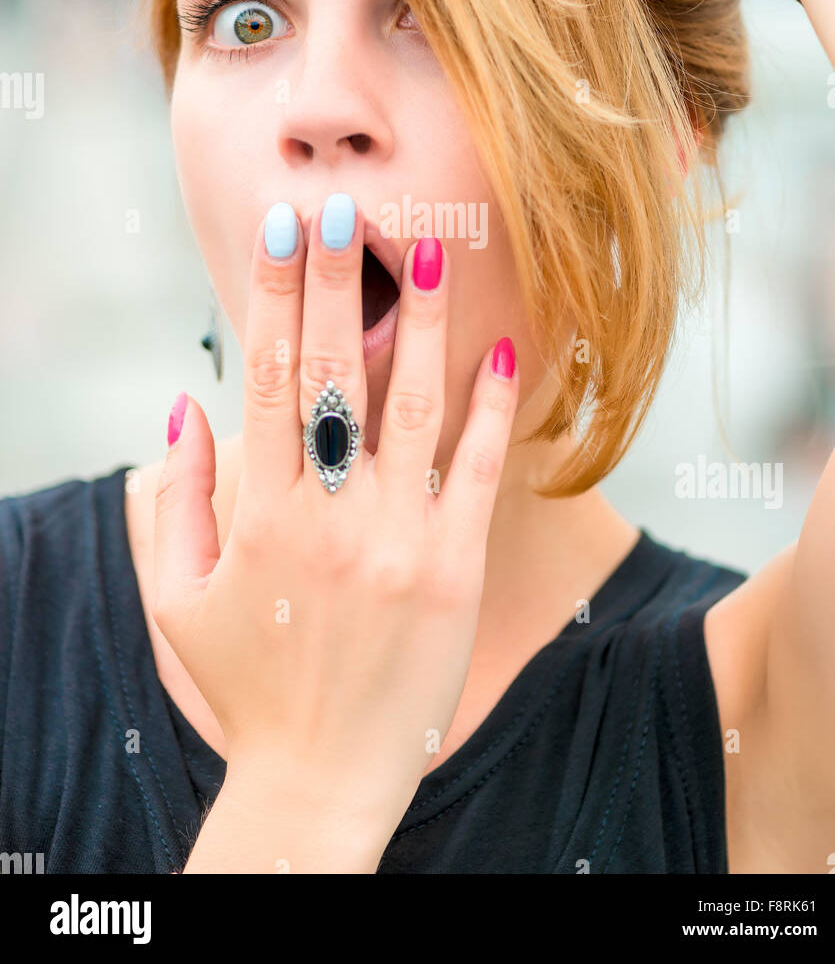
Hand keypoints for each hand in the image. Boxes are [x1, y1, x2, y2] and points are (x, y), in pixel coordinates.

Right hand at [152, 197, 518, 852]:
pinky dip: (490, 405)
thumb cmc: (247, 685)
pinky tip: (504, 345)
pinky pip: (476, 471)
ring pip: (412, 407)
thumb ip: (177, 500)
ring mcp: (397, 542)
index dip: (274, 295)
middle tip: (345, 207)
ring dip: (421, 322)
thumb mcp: (178, 599)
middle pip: (331, 373)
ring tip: (434, 247)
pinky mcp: (454, 569)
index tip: (285, 230)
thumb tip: (187, 404)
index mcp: (259, 515)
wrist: (320, 780)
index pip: (266, 377)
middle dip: (336, 282)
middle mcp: (327, 518)